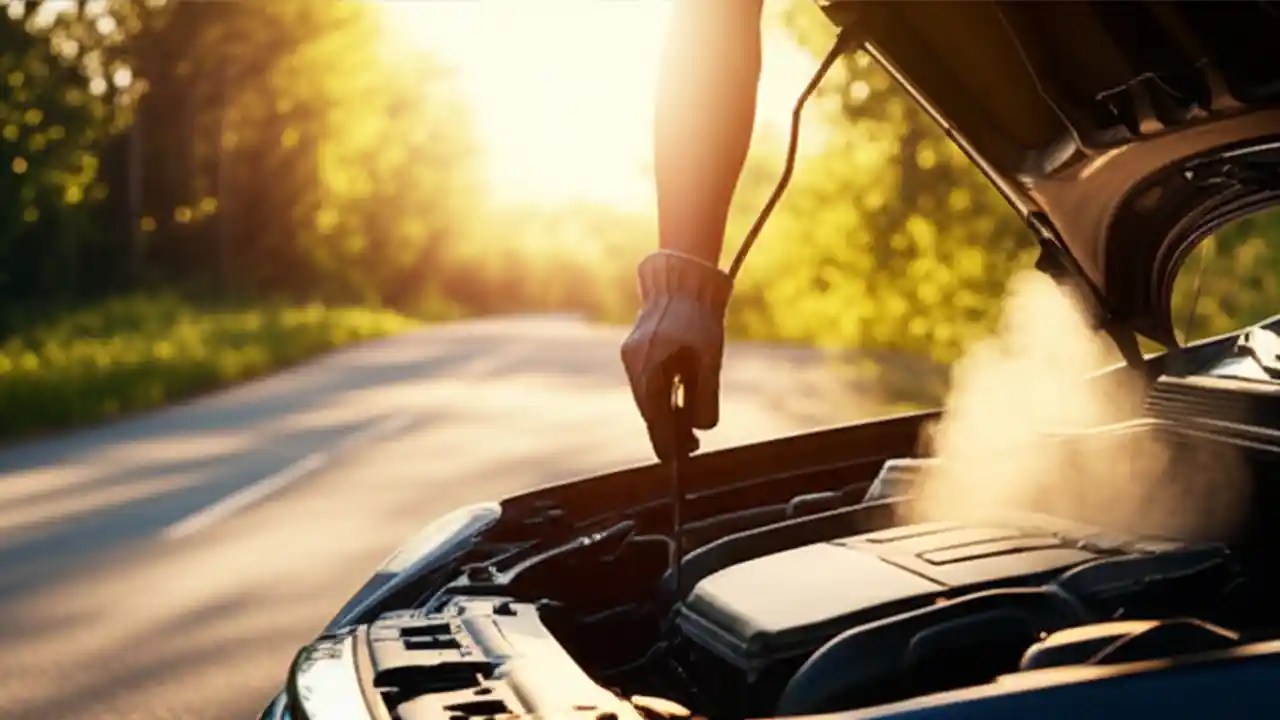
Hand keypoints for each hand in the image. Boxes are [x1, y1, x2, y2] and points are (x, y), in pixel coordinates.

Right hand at [621, 251, 731, 460]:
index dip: (667, 442)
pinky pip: (649, 381)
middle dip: (670, 430)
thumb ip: (706, 394)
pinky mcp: (639, 349)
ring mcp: (634, 355)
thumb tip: (702, 428)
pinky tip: (680, 400)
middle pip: (650, 409)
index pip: (655, 417)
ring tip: (690, 427)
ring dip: (668, 412)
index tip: (676, 462)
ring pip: (649, 396)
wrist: (682, 276)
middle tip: (693, 447)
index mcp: (648, 366)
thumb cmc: (699, 314)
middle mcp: (635, 363)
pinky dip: (664, 394)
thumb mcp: (710, 357)